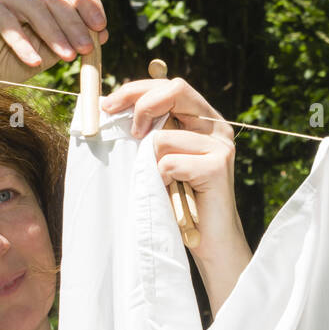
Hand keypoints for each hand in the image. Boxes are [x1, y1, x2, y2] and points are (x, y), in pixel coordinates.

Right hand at [0, 0, 109, 91]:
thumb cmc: (8, 62)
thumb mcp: (48, 53)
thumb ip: (70, 42)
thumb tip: (101, 35)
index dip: (89, 4)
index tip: (101, 28)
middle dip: (74, 25)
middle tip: (86, 49)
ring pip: (34, 6)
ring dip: (54, 34)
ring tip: (67, 57)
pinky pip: (7, 22)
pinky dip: (23, 43)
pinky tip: (34, 62)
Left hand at [102, 77, 251, 313]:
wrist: (209, 243)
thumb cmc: (179, 203)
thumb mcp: (160, 162)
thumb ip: (151, 135)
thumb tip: (111, 111)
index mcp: (203, 120)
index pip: (170, 86)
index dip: (136, 89)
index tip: (107, 104)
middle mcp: (216, 127)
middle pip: (174, 90)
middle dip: (139, 104)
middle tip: (120, 125)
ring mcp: (220, 145)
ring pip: (164, 137)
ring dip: (151, 164)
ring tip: (165, 186)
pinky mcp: (217, 166)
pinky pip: (169, 163)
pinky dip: (161, 181)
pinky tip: (174, 196)